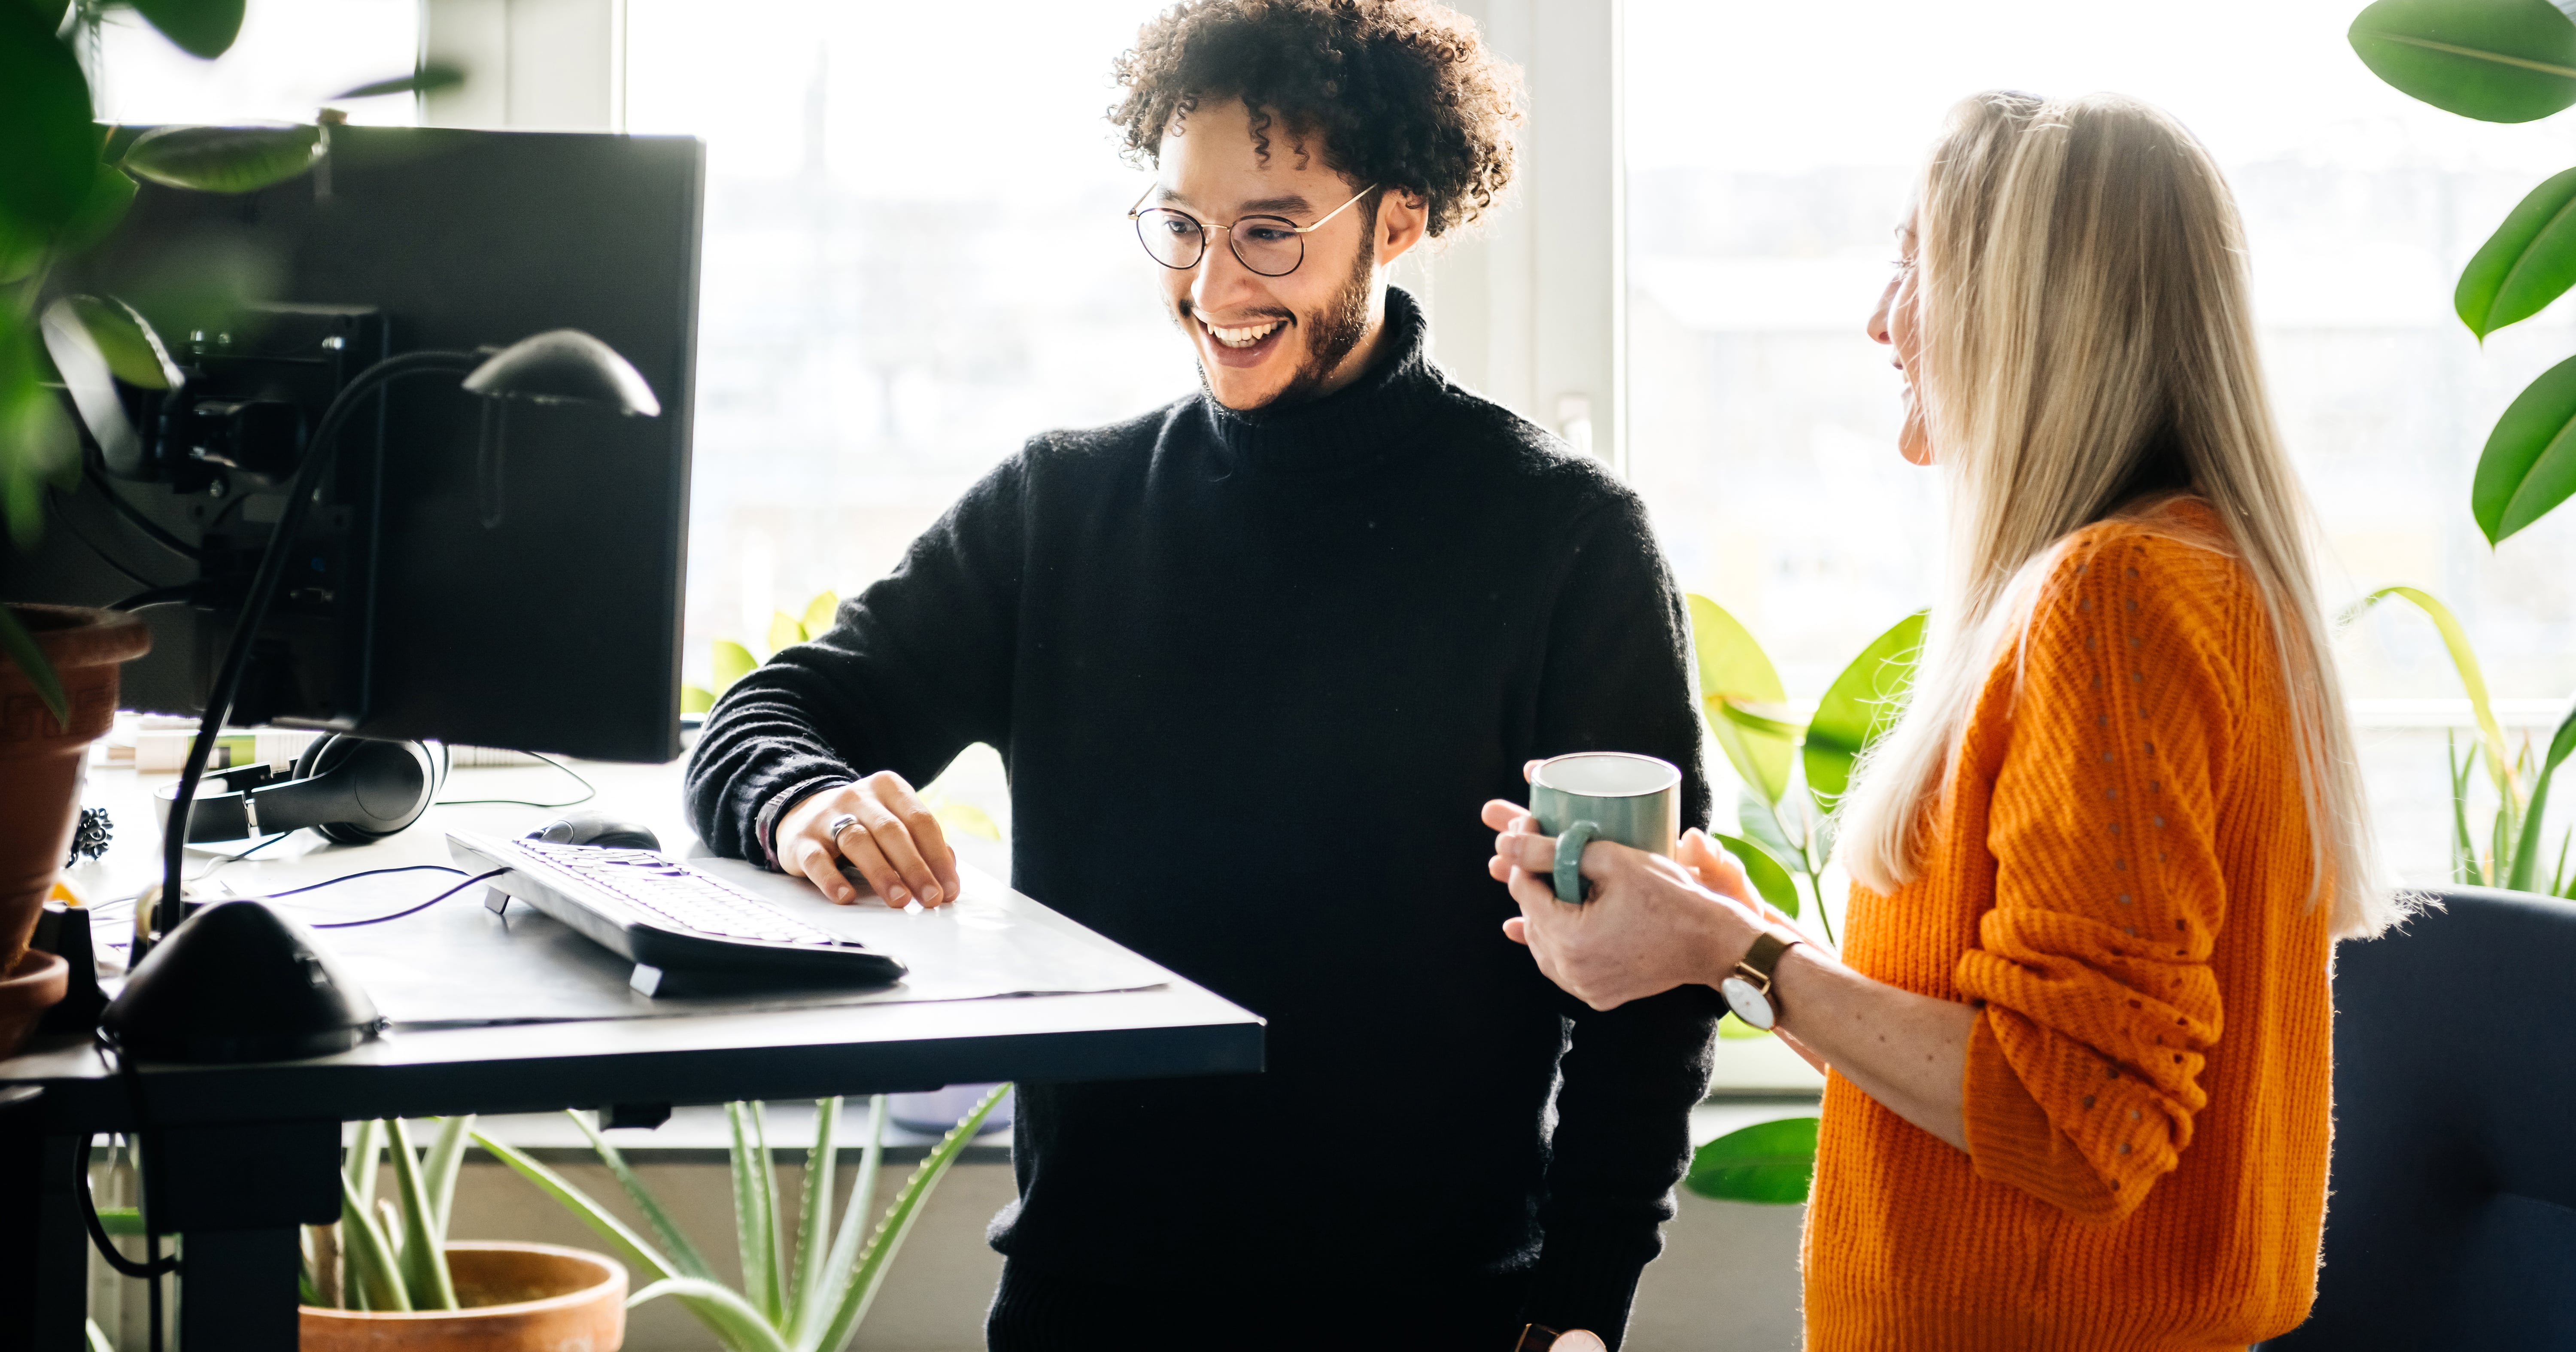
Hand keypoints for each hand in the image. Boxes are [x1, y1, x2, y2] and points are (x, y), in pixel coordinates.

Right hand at [777, 771, 959, 908]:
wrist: (802, 812)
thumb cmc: (861, 823)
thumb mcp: (892, 821)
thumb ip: (919, 842)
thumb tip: (948, 870)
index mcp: (888, 788)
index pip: (920, 820)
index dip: (938, 856)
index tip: (950, 888)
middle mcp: (858, 797)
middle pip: (892, 831)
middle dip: (915, 868)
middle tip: (931, 898)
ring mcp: (827, 816)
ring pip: (858, 842)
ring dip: (882, 873)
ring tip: (900, 900)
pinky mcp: (801, 839)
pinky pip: (817, 859)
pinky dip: (831, 879)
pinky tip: (846, 896)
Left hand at [1480, 798, 1761, 1009]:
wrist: (1711, 942)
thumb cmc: (1670, 897)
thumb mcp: (1613, 860)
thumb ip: (1554, 850)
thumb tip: (1507, 842)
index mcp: (1570, 938)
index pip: (1523, 890)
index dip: (1522, 854)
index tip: (1528, 827)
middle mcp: (1570, 971)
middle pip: (1530, 917)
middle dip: (1533, 882)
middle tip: (1542, 850)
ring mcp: (1583, 989)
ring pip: (1542, 944)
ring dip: (1543, 912)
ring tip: (1555, 880)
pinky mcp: (1597, 996)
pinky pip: (1563, 965)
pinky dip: (1560, 940)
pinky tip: (1567, 916)